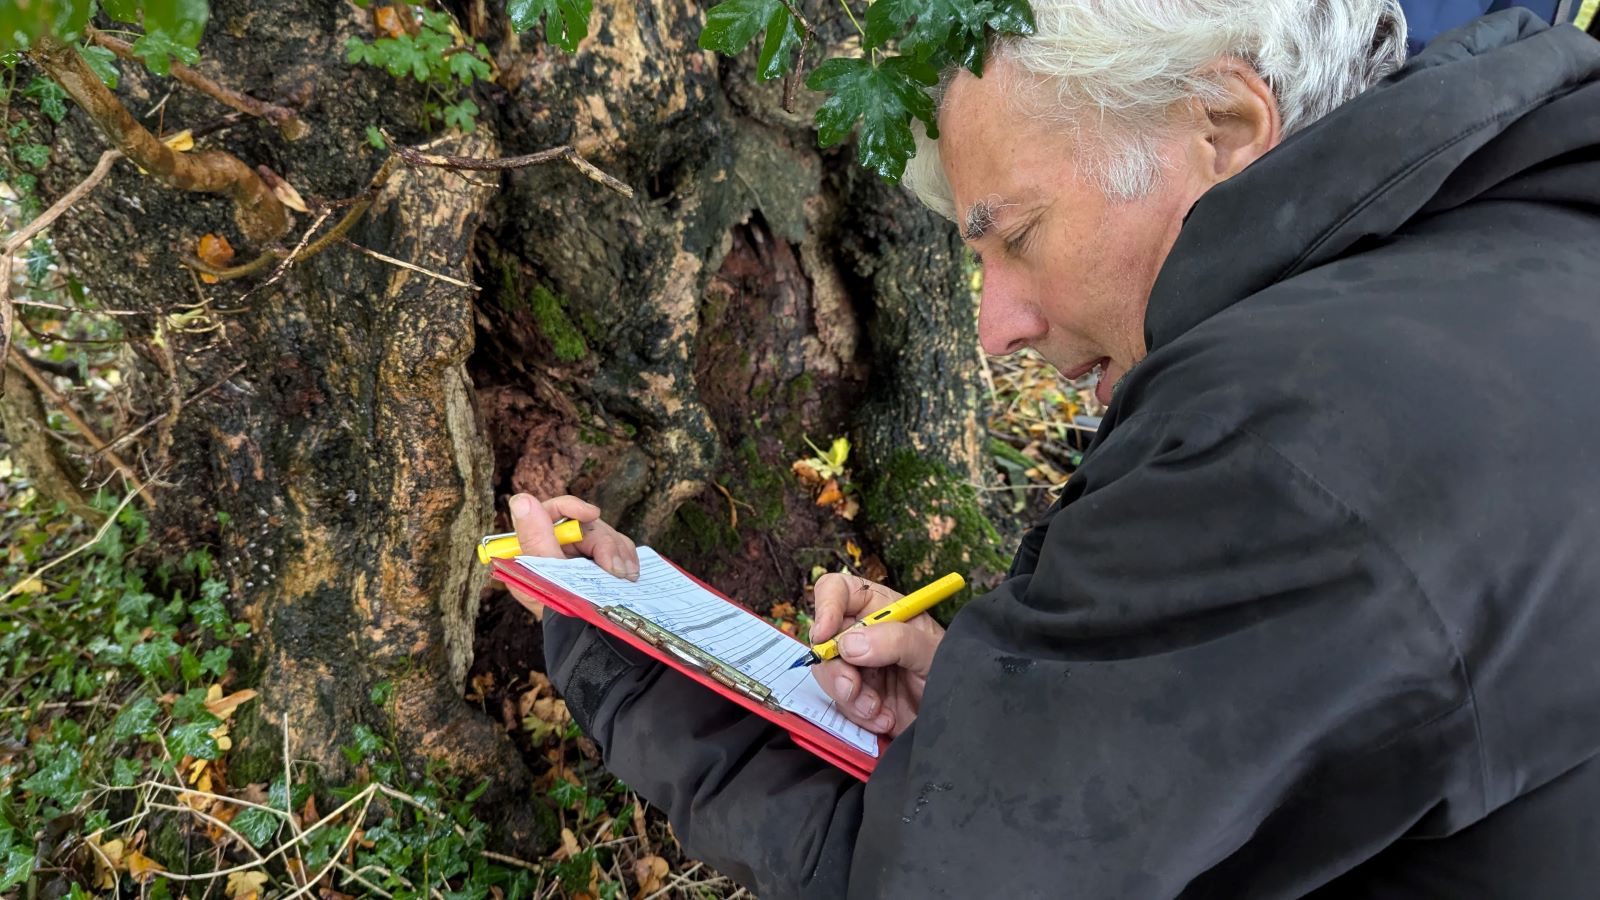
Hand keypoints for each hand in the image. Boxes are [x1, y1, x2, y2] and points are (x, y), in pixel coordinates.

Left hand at [504, 493, 639, 615]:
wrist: (599, 647)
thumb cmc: (568, 619)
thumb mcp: (551, 579)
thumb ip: (536, 539)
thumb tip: (521, 501)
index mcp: (535, 554)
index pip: (550, 513)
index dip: (570, 508)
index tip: (592, 514)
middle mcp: (557, 554)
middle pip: (584, 525)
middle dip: (604, 544)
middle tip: (616, 571)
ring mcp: (580, 562)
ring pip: (606, 536)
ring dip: (619, 555)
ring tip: (625, 579)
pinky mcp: (601, 569)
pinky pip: (620, 550)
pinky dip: (627, 561)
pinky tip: (630, 579)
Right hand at [809, 572, 944, 737]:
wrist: (959, 721)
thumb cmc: (955, 675)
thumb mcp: (933, 653)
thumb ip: (897, 641)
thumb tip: (851, 643)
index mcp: (883, 609)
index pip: (839, 590)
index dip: (826, 606)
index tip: (825, 634)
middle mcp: (865, 635)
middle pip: (825, 638)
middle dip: (835, 667)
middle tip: (852, 687)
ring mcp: (859, 667)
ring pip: (828, 674)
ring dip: (849, 696)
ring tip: (876, 708)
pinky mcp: (859, 697)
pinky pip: (840, 704)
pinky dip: (858, 715)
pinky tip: (883, 718)